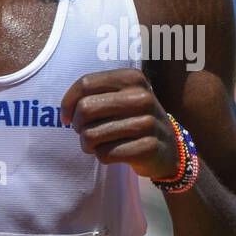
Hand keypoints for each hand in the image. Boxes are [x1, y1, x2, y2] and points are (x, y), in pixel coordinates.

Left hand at [60, 69, 180, 179]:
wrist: (169, 148)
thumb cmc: (133, 119)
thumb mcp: (121, 96)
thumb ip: (93, 94)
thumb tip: (66, 112)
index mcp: (132, 78)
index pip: (85, 83)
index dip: (68, 103)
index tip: (67, 116)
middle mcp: (142, 98)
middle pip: (85, 109)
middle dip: (77, 125)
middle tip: (84, 131)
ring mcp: (147, 123)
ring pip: (91, 135)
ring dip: (88, 144)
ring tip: (98, 144)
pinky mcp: (148, 148)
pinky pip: (105, 154)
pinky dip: (102, 156)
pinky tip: (113, 153)